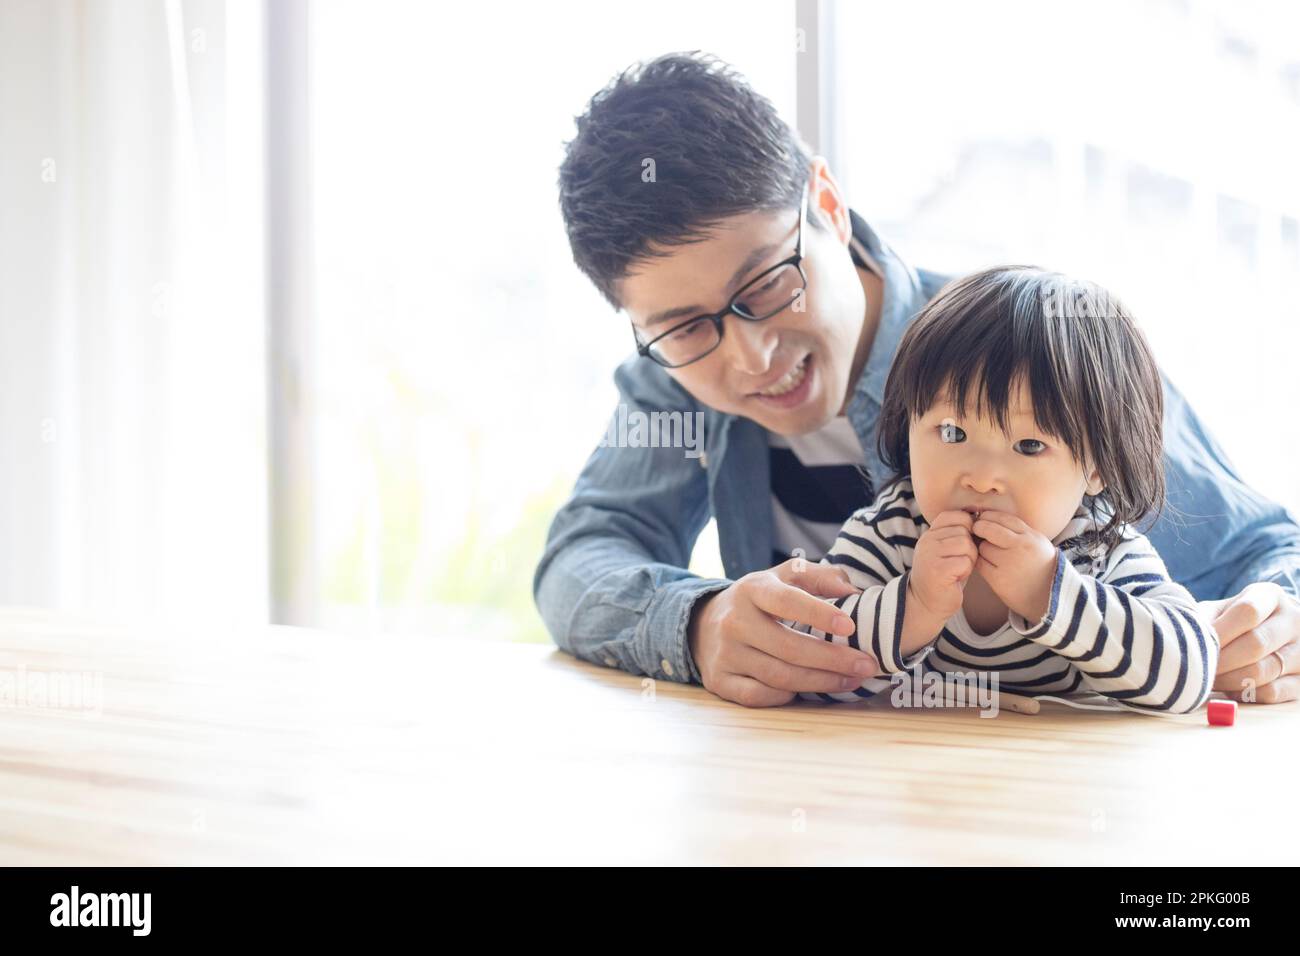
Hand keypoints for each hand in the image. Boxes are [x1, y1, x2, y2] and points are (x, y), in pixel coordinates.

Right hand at [688, 559, 880, 707]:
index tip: (851, 626)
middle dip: (833, 659)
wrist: (703, 625)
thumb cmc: (758, 601)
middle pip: (788, 647)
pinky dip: (787, 696)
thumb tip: (850, 591)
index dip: (819, 614)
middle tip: (866, 665)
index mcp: (752, 589)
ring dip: (820, 682)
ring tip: (851, 681)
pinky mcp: (719, 681)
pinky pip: (759, 695)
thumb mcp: (782, 577)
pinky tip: (809, 692)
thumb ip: (818, 577)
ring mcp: (725, 653)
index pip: (787, 601)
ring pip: (778, 675)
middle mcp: (735, 621)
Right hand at [909, 510, 977, 621]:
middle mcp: (927, 541)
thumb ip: (957, 535)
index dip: (967, 527)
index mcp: (929, 534)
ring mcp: (930, 554)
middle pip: (964, 531)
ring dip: (969, 560)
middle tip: (959, 563)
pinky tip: (955, 578)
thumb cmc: (943, 576)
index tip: (964, 545)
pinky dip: (965, 571)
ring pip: (966, 545)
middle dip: (970, 548)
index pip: (955, 516)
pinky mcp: (938, 570)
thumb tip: (979, 519)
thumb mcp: (946, 551)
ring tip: (957, 570)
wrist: (925, 603)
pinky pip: (965, 562)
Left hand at [970, 511, 1057, 621]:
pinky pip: (980, 564)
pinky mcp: (999, 579)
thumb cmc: (1041, 568)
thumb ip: (1019, 531)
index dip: (989, 516)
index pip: (1003, 518)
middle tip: (977, 531)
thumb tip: (991, 518)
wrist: (1050, 598)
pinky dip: (980, 563)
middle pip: (989, 529)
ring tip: (989, 554)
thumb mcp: (1038, 543)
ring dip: (981, 549)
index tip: (983, 519)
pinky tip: (987, 565)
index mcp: (1031, 537)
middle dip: (980, 528)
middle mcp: (1021, 547)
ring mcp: (1009, 563)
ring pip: (983, 548)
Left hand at [1200, 582, 1299, 703]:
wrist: (1274, 633)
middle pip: (1256, 644)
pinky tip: (1229, 688)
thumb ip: (1205, 617)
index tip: (1196, 644)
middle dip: (1221, 661)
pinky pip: (1272, 692)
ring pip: (1263, 671)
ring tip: (1207, 679)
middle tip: (1197, 669)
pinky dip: (1244, 693)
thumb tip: (1184, 635)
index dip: (1219, 632)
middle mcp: (1294, 620)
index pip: (1248, 612)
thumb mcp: (1222, 609)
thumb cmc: (1235, 620)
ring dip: (1228, 680)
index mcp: (1271, 596)